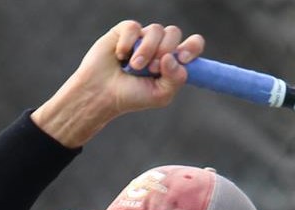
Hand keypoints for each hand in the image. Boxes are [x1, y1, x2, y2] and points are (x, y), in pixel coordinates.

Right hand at [35, 21, 204, 146]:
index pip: (192, 44)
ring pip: (156, 30)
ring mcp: (142, 38)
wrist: (101, 94)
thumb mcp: (160, 95)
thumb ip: (175, 79)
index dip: (192, 46)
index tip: (183, 58)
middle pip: (174, 33)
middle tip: (153, 69)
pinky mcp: (124, 32)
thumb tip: (172, 57)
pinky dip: (128, 44)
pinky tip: (120, 57)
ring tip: (134, 67)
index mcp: (172, 61)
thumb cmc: (131, 97)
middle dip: (165, 51)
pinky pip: (133, 27)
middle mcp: (159, 46)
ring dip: (147, 51)